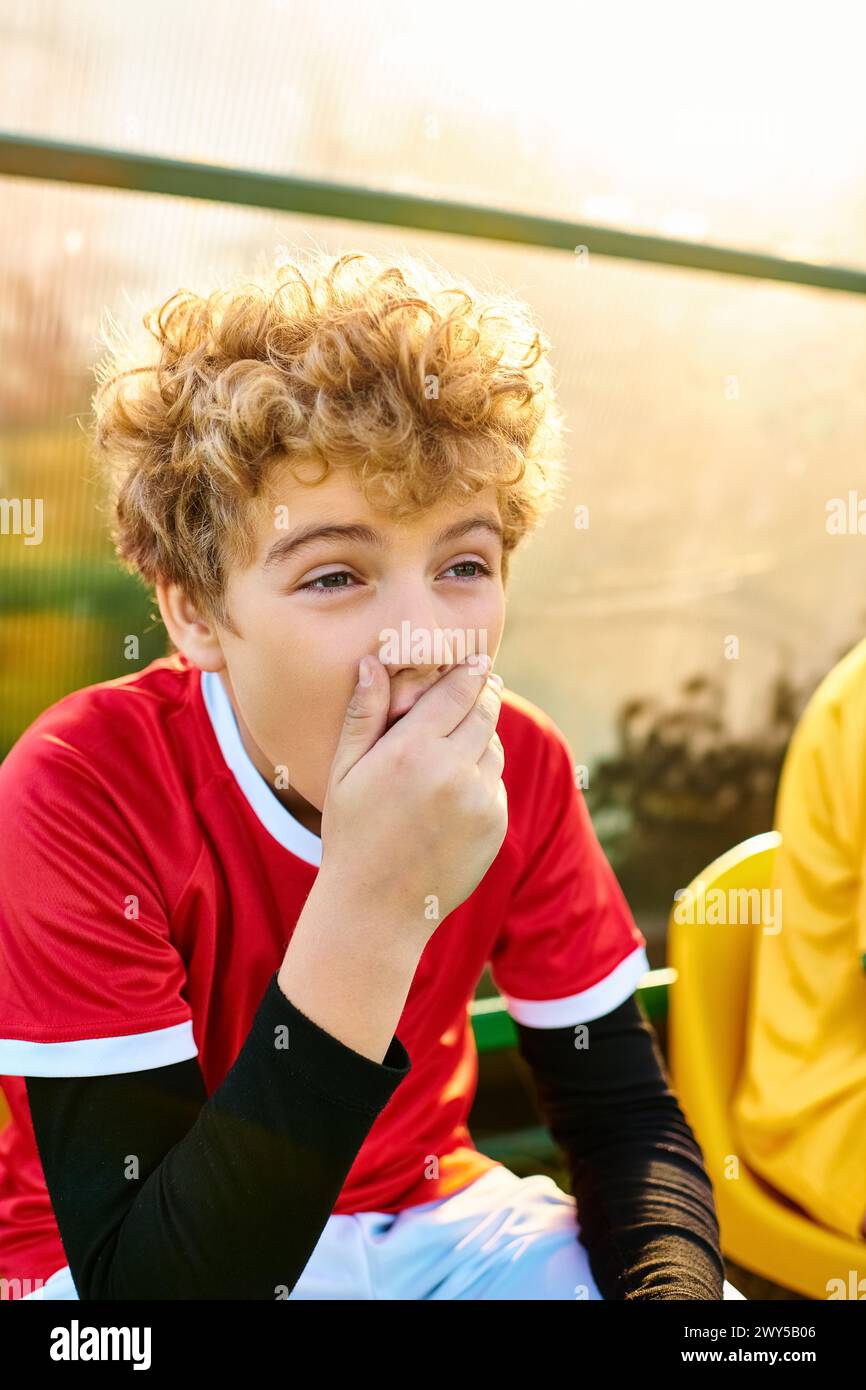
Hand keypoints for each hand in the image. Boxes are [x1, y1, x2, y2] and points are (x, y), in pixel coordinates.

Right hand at [318, 652, 506, 945]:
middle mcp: (452, 770)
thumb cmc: (352, 835)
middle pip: (485, 712)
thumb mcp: (344, 772)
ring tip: (451, 754)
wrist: (376, 908)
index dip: (471, 671)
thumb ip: (363, 715)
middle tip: (481, 685)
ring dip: (480, 740)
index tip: (479, 660)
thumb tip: (373, 663)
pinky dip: (482, 780)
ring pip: (494, 748)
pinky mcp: (496, 824)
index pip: (457, 691)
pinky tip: (451, 798)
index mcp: (412, 750)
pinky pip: (496, 784)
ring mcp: (480, 799)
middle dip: (484, 696)